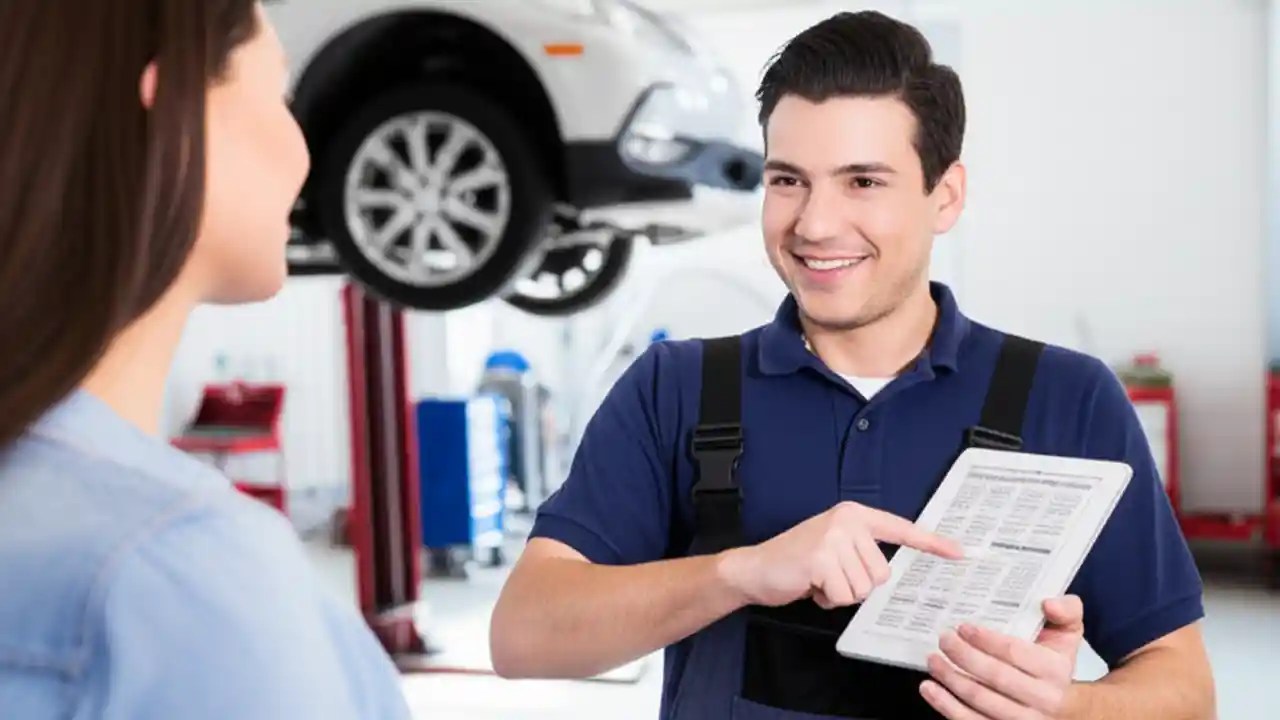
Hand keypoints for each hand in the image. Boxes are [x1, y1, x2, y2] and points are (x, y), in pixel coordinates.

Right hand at [720, 501, 963, 608]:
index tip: (959, 552)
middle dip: (856, 584)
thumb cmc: (796, 563)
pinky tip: (811, 585)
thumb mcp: (833, 547)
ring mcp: (834, 538)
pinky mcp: (821, 559)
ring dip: (841, 593)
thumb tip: (888, 572)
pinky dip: (828, 599)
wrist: (755, 569)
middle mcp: (847, 521)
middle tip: (829, 575)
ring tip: (818, 579)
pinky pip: (844, 596)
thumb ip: (860, 551)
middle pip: (881, 573)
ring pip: (864, 588)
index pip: (901, 529)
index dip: (932, 543)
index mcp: (854, 515)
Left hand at [921, 596, 1085, 719]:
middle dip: (963, 656)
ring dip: (950, 679)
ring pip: (980, 701)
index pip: (1016, 653)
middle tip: (944, 639)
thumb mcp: (1068, 633)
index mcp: (1056, 671)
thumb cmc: (1055, 663)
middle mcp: (1043, 699)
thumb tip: (1049, 603)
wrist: (1067, 708)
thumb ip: (1066, 610)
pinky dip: (946, 706)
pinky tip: (930, 689)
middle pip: (995, 677)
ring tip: (933, 660)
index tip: (963, 627)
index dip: (986, 640)